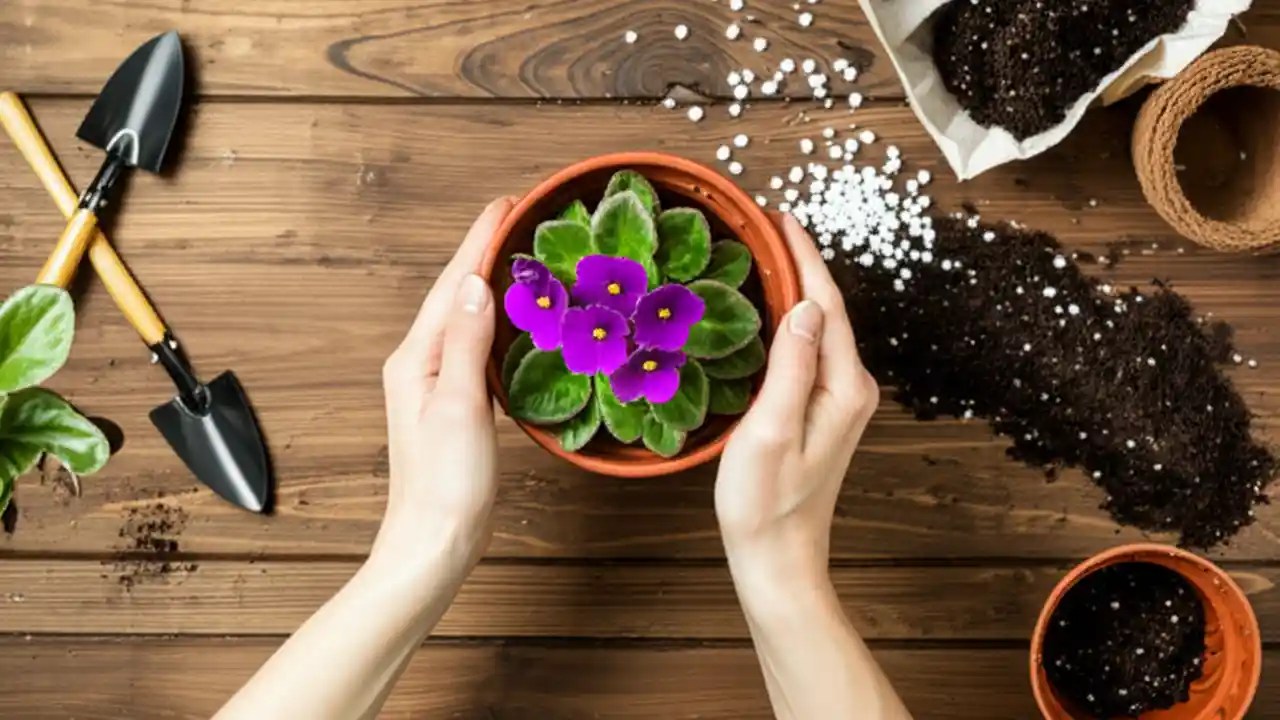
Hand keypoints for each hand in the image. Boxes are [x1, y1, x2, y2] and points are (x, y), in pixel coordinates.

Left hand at [372, 197, 515, 574]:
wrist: (435, 542)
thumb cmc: (444, 484)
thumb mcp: (459, 406)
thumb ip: (466, 343)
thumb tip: (476, 284)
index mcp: (415, 358)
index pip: (452, 284)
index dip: (480, 240)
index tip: (506, 203)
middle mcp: (419, 363)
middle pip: (456, 293)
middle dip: (486, 250)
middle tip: (522, 216)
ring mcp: (435, 384)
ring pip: (467, 318)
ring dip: (492, 282)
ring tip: (523, 254)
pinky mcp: (455, 404)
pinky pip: (476, 346)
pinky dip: (497, 323)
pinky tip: (516, 320)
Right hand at [716, 214, 878, 592]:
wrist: (777, 558)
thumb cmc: (765, 503)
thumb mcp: (770, 430)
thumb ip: (792, 365)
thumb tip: (807, 304)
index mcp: (844, 386)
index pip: (828, 303)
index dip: (804, 255)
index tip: (779, 216)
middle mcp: (852, 387)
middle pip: (829, 309)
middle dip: (800, 262)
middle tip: (761, 225)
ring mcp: (840, 400)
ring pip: (819, 327)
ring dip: (795, 288)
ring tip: (761, 254)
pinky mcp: (823, 410)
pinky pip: (810, 349)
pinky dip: (790, 319)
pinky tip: (766, 309)